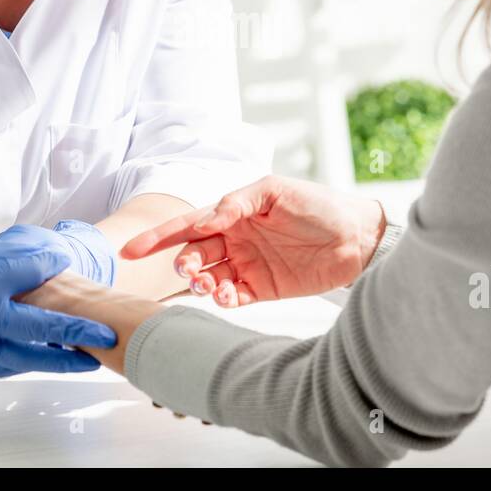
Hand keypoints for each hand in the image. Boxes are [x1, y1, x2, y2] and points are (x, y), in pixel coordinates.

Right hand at [120, 175, 386, 307]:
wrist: (359, 237)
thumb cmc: (319, 205)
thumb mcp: (275, 191)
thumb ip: (237, 203)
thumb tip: (207, 220)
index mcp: (233, 213)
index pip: (188, 225)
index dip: (158, 237)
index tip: (131, 249)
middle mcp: (235, 240)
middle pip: (193, 254)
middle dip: (183, 262)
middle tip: (190, 269)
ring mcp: (247, 265)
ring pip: (208, 278)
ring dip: (200, 283)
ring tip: (208, 285)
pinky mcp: (263, 289)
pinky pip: (232, 297)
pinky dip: (222, 299)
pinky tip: (226, 296)